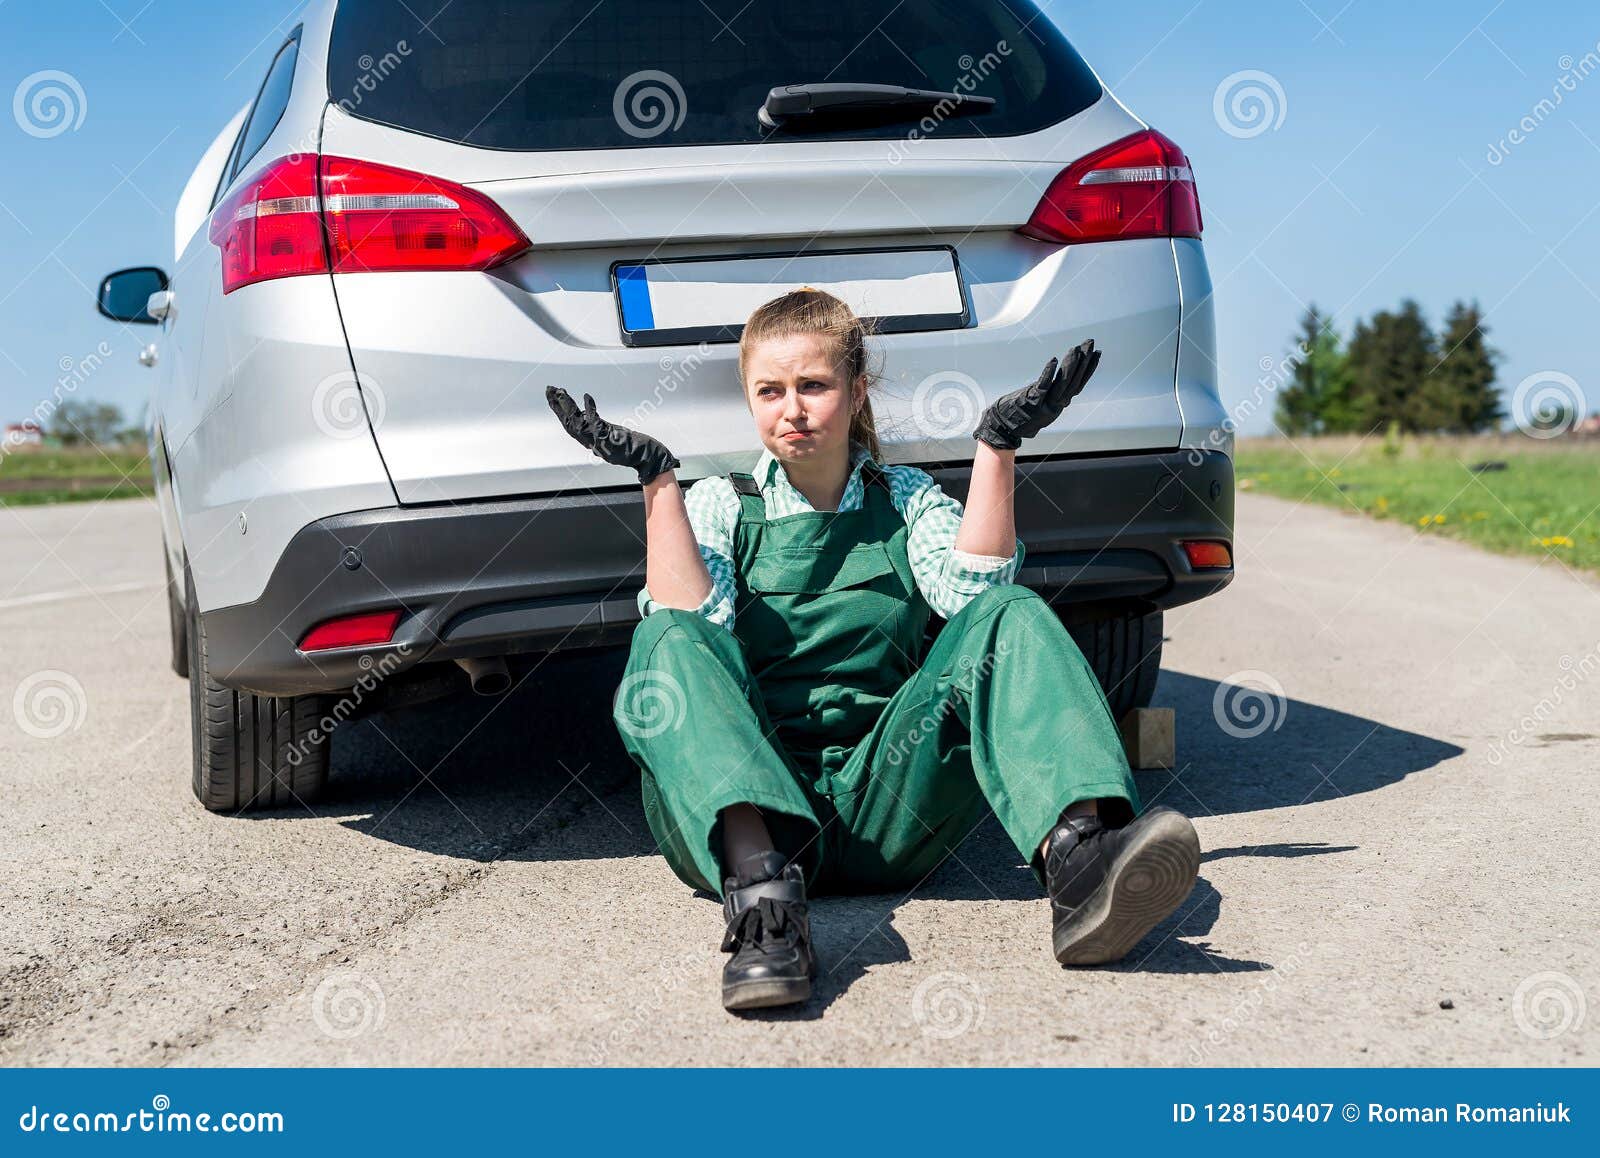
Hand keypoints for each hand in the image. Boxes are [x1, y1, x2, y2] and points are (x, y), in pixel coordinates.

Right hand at [546, 386, 680, 484]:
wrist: (645, 457)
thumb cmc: (630, 447)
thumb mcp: (610, 436)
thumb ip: (597, 427)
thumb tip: (585, 414)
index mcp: (590, 440)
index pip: (569, 424)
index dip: (559, 410)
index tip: (553, 396)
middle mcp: (592, 441)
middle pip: (569, 423)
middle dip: (557, 406)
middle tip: (549, 389)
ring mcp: (599, 441)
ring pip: (577, 424)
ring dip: (568, 407)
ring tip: (561, 392)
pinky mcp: (608, 439)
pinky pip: (596, 423)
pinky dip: (591, 410)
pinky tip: (587, 397)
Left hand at [972, 339, 1101, 451]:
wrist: (1002, 430)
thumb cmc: (1018, 418)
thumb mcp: (1039, 408)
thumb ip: (1050, 397)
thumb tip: (1059, 384)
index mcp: (1058, 406)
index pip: (1078, 385)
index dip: (1089, 369)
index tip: (1096, 353)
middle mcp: (1055, 406)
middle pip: (1074, 382)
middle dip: (1084, 362)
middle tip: (1090, 343)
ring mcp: (1044, 404)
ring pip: (1062, 384)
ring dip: (1070, 366)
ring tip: (1077, 349)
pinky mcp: (1031, 402)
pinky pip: (1042, 386)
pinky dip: (1049, 373)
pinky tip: (1054, 360)